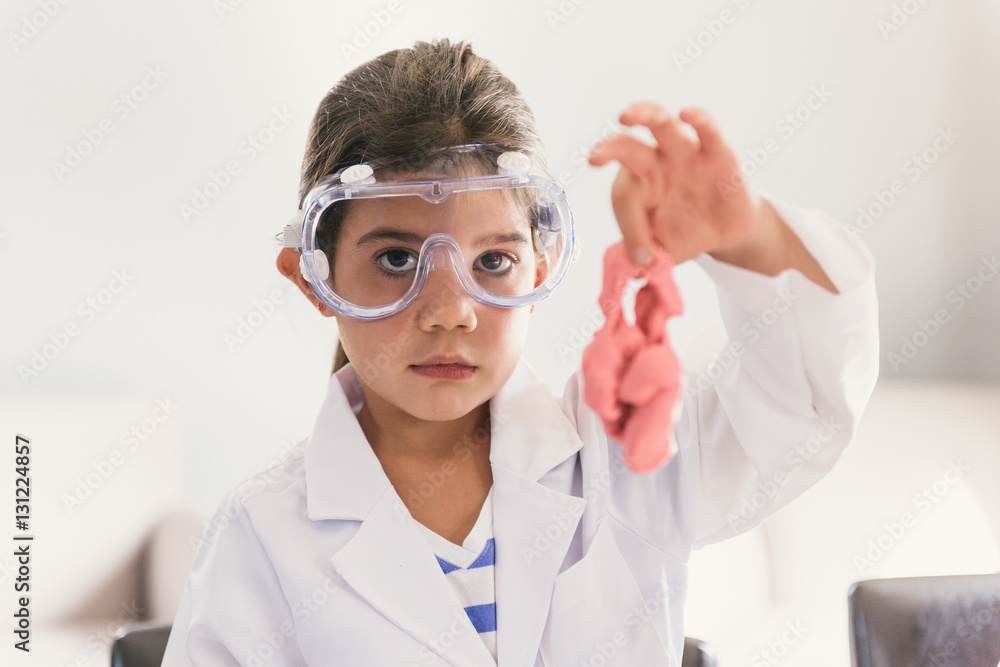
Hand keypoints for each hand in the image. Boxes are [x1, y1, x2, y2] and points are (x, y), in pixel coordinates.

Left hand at [589, 102, 769, 265]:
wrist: (724, 232)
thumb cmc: (684, 233)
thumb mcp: (662, 250)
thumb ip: (646, 251)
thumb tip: (638, 262)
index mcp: (636, 186)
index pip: (625, 197)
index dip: (632, 228)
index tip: (642, 255)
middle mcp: (656, 164)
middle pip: (627, 146)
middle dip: (610, 148)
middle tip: (594, 156)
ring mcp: (685, 154)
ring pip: (661, 124)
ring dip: (644, 115)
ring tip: (626, 115)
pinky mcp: (718, 153)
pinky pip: (707, 130)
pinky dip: (699, 119)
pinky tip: (687, 114)